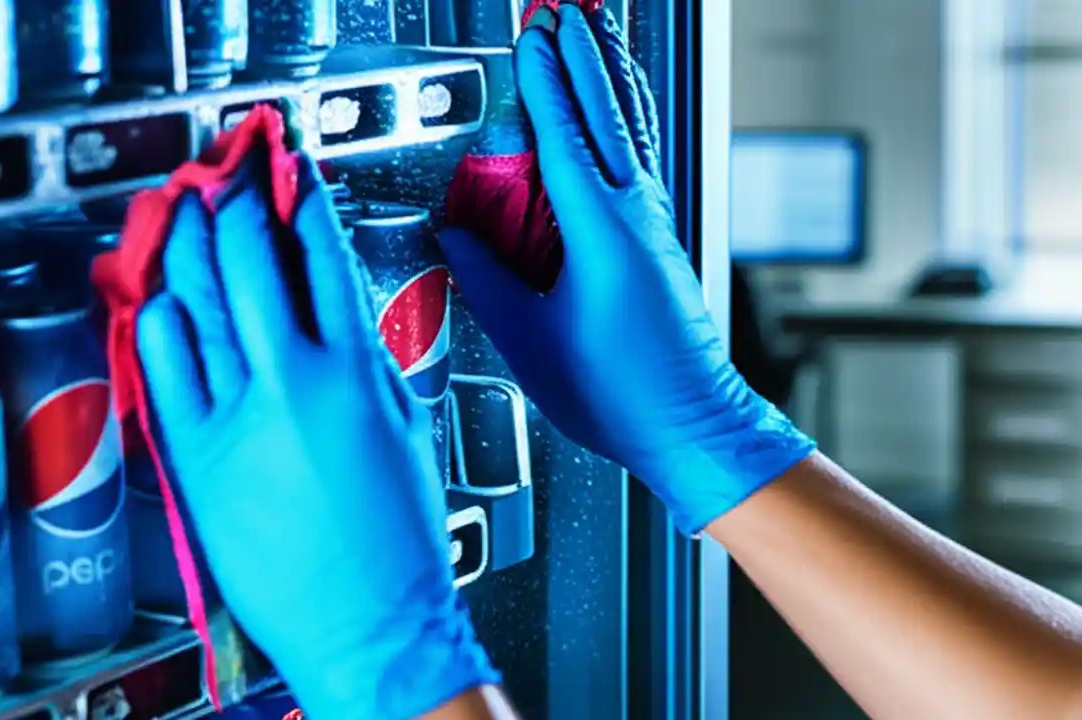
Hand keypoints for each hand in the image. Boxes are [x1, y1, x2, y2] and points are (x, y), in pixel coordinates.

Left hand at [137, 154, 497, 718]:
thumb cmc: (397, 540)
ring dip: (190, 241)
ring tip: (189, 212)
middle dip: (236, 199)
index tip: (290, 171)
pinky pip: (162, 361)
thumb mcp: (406, 423)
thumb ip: (368, 353)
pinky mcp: (194, 454)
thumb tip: (331, 299)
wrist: (370, 625)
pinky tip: (161, 295)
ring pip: (198, 297)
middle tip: (228, 172)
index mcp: (357, 371)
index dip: (301, 198)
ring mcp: (238, 417)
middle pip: (249, 257)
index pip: (322, 254)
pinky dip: (157, 315)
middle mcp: (294, 383)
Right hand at [440, 5, 814, 532]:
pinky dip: (627, 122)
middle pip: (607, 113)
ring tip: (598, 37)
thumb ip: (486, 281)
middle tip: (565, 11)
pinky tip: (622, 119)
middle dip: (583, 56)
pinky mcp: (661, 242)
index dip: (545, 80)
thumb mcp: (529, 340)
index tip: (532, 37)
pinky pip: (640, 160)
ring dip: (611, 78)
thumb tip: (455, 239)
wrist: (692, 423)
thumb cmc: (620, 391)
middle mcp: (635, 214)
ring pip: (632, 130)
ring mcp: (654, 225)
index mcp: (599, 230)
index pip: (564, 133)